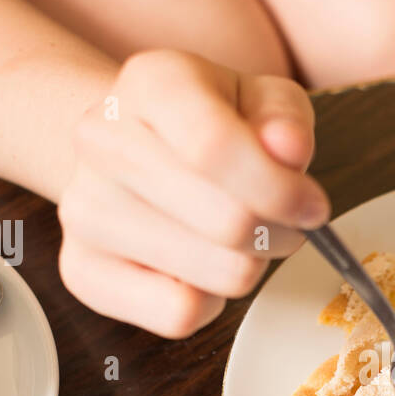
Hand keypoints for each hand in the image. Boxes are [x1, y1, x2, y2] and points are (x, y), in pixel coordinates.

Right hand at [58, 50, 328, 337]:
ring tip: (241, 242)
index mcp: (149, 82)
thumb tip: (288, 149)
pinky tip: (203, 270)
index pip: (215, 147)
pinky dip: (210, 303)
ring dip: (247, 267)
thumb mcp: (262, 100)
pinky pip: (178, 314)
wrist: (134, 147)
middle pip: (225, 222)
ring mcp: (82, 209)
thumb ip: (285, 119)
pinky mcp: (83, 270)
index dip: (280, 189)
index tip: (312, 207)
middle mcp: (101, 140)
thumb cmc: (211, 125)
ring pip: (210, 275)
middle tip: (284, 227)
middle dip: (277, 234)